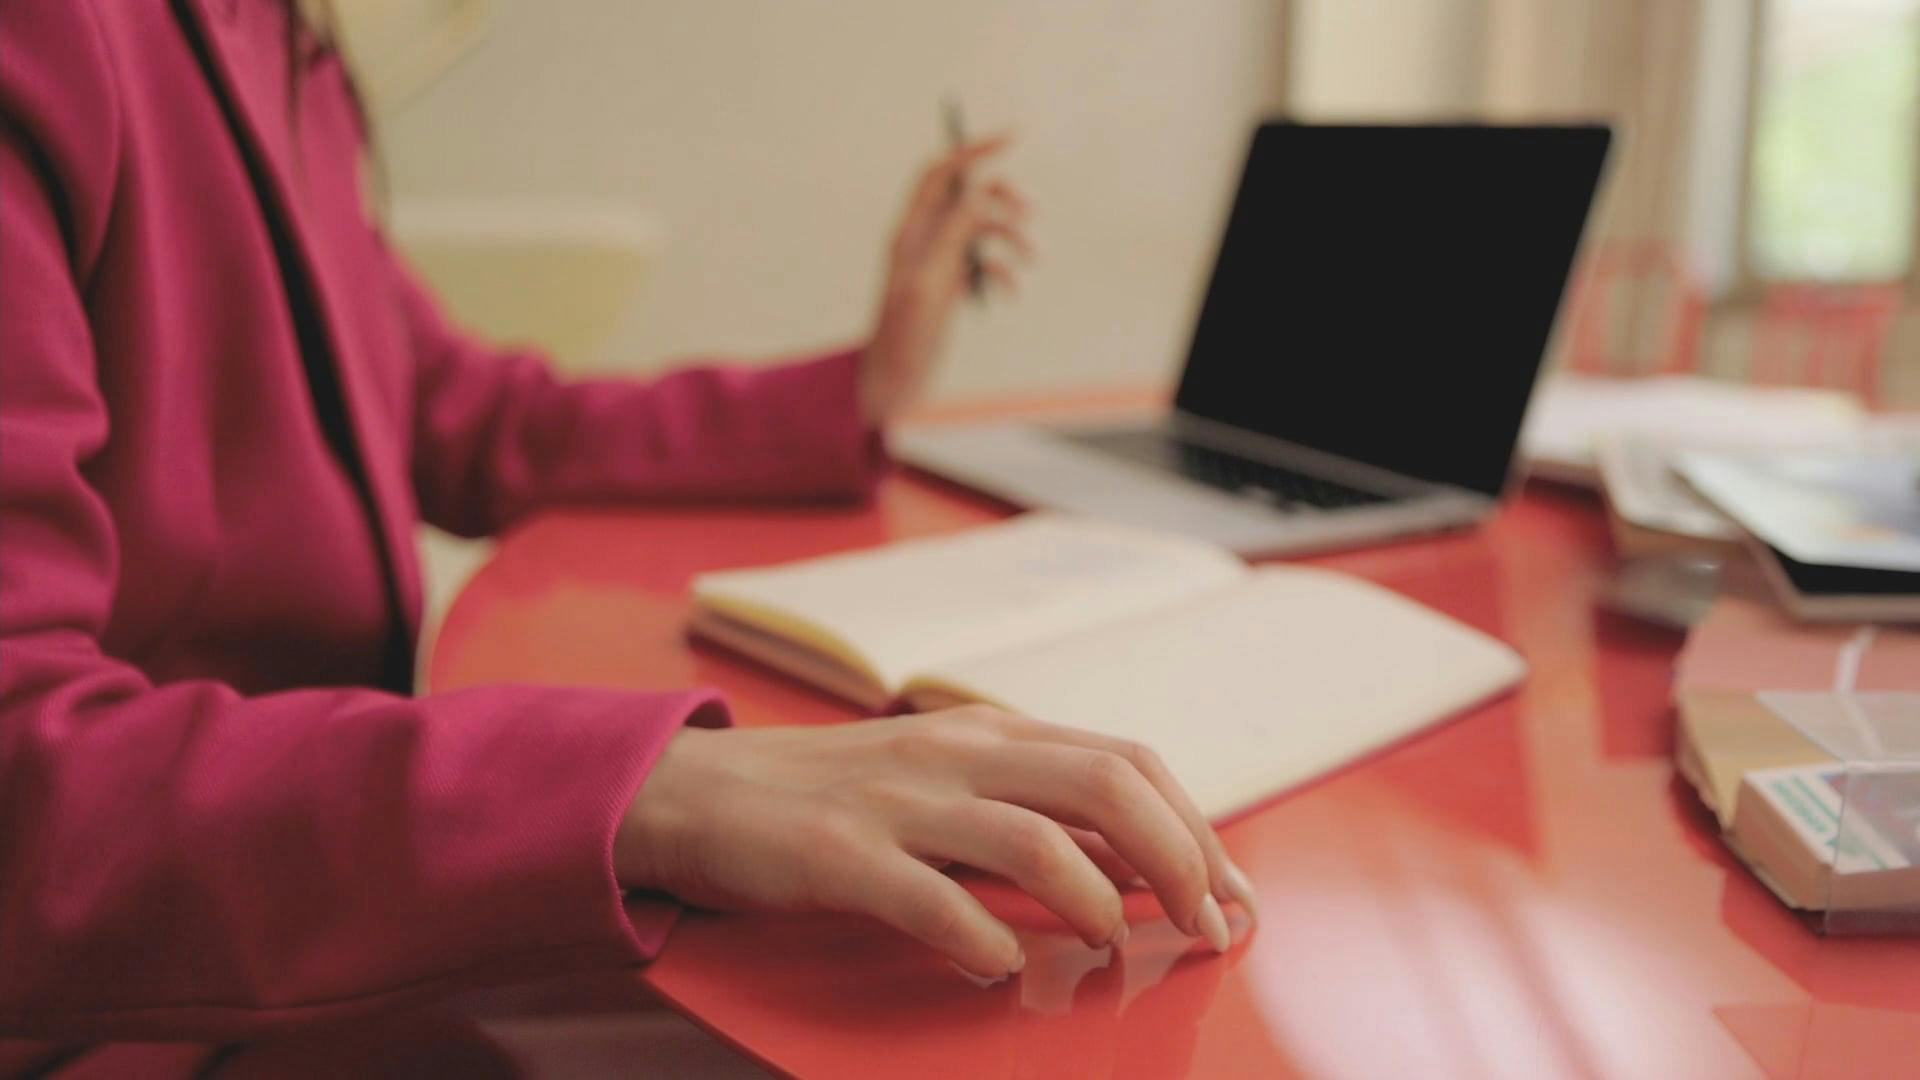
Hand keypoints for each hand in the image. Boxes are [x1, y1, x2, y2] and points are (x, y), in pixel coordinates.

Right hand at [616, 706, 1257, 978]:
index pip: (1125, 760)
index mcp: (988, 733)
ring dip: (1097, 901)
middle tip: (1205, 928)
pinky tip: (999, 972)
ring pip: (1034, 838)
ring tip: (1113, 945)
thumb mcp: (944, 781)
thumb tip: (1138, 863)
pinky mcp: (838, 854)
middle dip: (1179, 860)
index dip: (1195, 827)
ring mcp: (898, 801)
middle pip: (1104, 785)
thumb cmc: (833, 797)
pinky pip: (933, 900)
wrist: (697, 792)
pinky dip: (982, 943)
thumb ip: (1031, 809)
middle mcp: (954, 753)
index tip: (1232, 893)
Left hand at [858, 137, 1032, 425]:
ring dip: (1014, 241)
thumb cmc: (904, 336)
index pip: (942, 173)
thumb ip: (953, 234)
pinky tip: (1008, 294)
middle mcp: (924, 239)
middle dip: (1005, 201)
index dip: (973, 150)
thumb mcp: (930, 281)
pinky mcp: (953, 284)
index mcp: (910, 231)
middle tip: (1030, 214)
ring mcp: (940, 261)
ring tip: (1031, 260)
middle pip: (971, 196)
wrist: (896, 380)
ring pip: (986, 230)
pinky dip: (1004, 273)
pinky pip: (988, 264)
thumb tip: (979, 194)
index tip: (1013, 137)